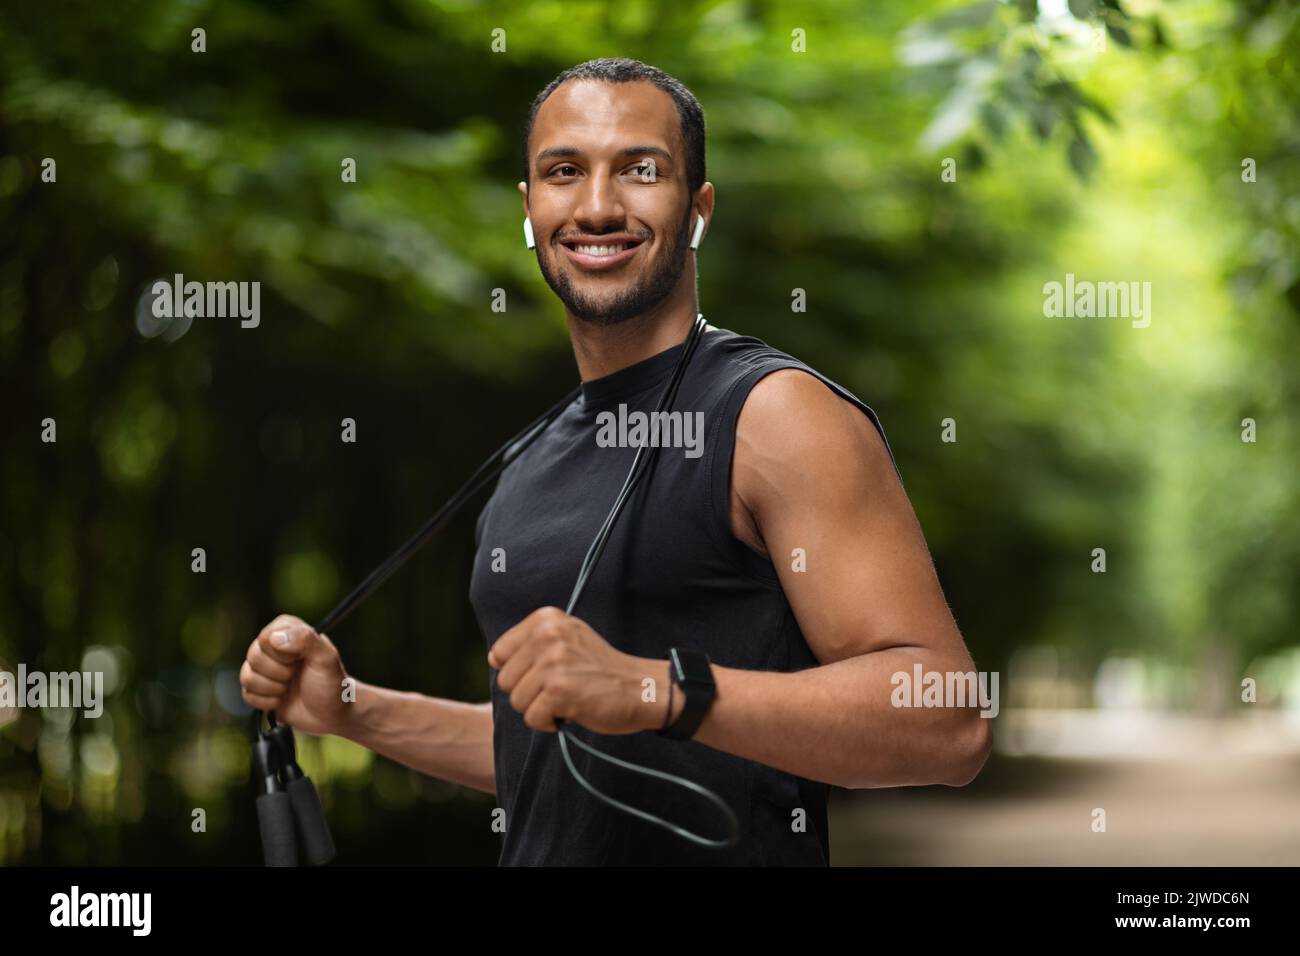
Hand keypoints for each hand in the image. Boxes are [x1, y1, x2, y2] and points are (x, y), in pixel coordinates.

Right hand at [239, 613, 352, 736]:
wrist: (330, 715)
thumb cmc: (331, 683)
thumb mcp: (326, 658)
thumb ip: (306, 640)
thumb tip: (274, 637)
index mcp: (288, 630)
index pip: (266, 636)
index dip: (281, 653)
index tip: (298, 660)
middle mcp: (272, 646)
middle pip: (254, 656)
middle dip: (279, 672)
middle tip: (296, 675)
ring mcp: (264, 668)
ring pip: (247, 676)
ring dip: (272, 688)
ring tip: (290, 687)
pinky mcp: (258, 689)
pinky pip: (247, 694)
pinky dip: (267, 701)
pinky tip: (282, 699)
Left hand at [488, 607, 664, 734]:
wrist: (639, 687)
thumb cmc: (600, 669)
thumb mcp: (567, 638)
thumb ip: (531, 643)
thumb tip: (492, 658)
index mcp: (547, 619)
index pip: (500, 652)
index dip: (519, 671)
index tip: (545, 673)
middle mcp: (548, 635)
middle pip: (505, 680)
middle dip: (529, 692)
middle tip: (560, 688)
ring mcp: (553, 662)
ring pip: (516, 701)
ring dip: (540, 708)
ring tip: (567, 698)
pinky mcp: (559, 690)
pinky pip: (532, 718)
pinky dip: (549, 723)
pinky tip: (571, 711)